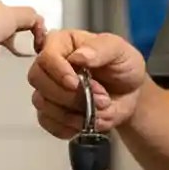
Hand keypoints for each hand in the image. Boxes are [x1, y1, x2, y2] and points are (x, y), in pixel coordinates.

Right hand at [28, 30, 145, 138]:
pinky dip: (68, 126)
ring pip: (42, 103)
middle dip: (69, 95)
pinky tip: (85, 122)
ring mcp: (47, 89)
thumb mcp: (120, 50)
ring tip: (98, 110)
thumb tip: (78, 55)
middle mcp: (50, 64)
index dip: (58, 71)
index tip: (75, 83)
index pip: (46, 55)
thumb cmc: (123, 65)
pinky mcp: (50, 111)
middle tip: (100, 98)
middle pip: (38, 80)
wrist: (130, 92)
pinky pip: (47, 122)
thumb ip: (101, 49)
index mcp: (62, 43)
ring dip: (72, 112)